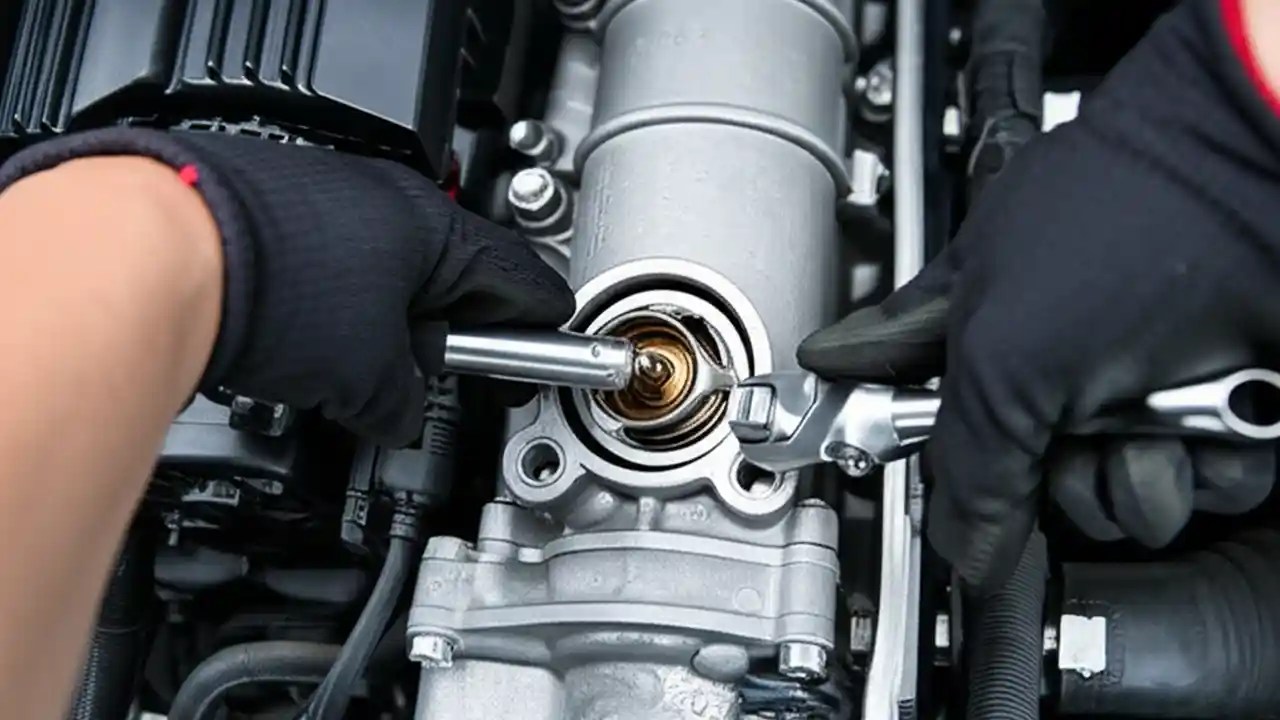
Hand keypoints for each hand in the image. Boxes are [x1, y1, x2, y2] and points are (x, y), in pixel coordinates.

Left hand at [0, 128, 573, 445]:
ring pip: (384, 274)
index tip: (557, 335)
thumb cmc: (271, 290)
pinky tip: (304, 340)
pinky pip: (330, 265)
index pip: (518, 279)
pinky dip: (329, 306)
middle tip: (441, 372)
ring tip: (350, 368)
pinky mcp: (276, 213)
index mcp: (434, 228)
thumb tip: (399, 413)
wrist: (161, 254)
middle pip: (447, 278)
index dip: (544, 319)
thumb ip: (406, 402)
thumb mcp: (366, 378)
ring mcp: (328, 199)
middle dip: (444, 331)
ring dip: (381, 323)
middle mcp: (385, 199)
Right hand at [798, 1, 1279, 588]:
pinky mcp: (1209, 410)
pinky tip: (1218, 416)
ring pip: (1109, 495)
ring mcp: (1129, 383)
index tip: (851, 456)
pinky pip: (1198, 488)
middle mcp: (1045, 356)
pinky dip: (1214, 468)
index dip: (878, 426)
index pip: (898, 385)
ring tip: (1158, 415)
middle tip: (1065, 433)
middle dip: (1047, 477)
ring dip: (1138, 476)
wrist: (1268, 186)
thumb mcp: (1006, 355)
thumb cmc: (1128, 227)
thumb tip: (961, 552)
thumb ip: (967, 466)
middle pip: (1015, 475)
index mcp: (970, 321)